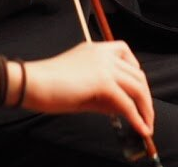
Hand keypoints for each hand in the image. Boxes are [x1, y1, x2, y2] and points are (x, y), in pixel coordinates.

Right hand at [24, 41, 153, 137]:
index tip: (137, 90)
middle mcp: (103, 54)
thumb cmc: (48, 86)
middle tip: (146, 115)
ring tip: (147, 126)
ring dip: (145, 108)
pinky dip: (137, 117)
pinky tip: (140, 128)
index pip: (125, 53)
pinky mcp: (102, 82)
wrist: (31, 82)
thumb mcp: (81, 89)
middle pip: (136, 74)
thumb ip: (103, 96)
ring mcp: (104, 66)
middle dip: (145, 96)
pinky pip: (127, 102)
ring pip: (137, 87)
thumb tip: (123, 110)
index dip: (136, 72)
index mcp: (96, 49)